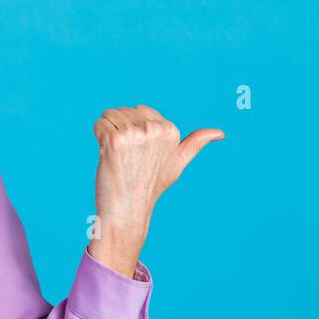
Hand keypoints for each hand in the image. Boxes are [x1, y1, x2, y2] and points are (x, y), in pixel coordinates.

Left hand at [88, 106, 223, 277]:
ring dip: (108, 132)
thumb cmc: (151, 186)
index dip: (135, 130)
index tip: (140, 154)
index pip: (141, 110)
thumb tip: (220, 133)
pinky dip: (98, 137)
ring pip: (110, 114)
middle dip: (121, 129)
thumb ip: (196, 143)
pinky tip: (106, 155)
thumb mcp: (178, 162)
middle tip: (128, 157)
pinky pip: (99, 123)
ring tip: (118, 156)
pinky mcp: (114, 140)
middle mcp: (155, 129)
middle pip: (125, 110)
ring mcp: (134, 134)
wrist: (128, 208)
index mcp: (171, 130)